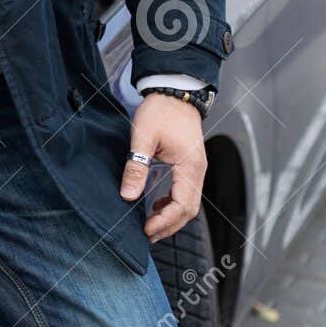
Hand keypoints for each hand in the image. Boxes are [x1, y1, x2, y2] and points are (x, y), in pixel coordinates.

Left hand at [119, 92, 205, 242]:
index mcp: (190, 167)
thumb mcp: (143, 138)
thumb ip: (136, 167)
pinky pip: (186, 192)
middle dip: (169, 225)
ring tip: (149, 225)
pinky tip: (155, 205)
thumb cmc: (160, 111)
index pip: (183, 205)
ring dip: (171, 216)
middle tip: (146, 235)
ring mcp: (196, 168)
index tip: (146, 230)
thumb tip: (128, 195)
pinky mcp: (190, 165)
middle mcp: (198, 171)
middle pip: (189, 209)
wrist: (175, 91)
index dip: (165, 221)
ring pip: (189, 202)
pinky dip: (172, 203)